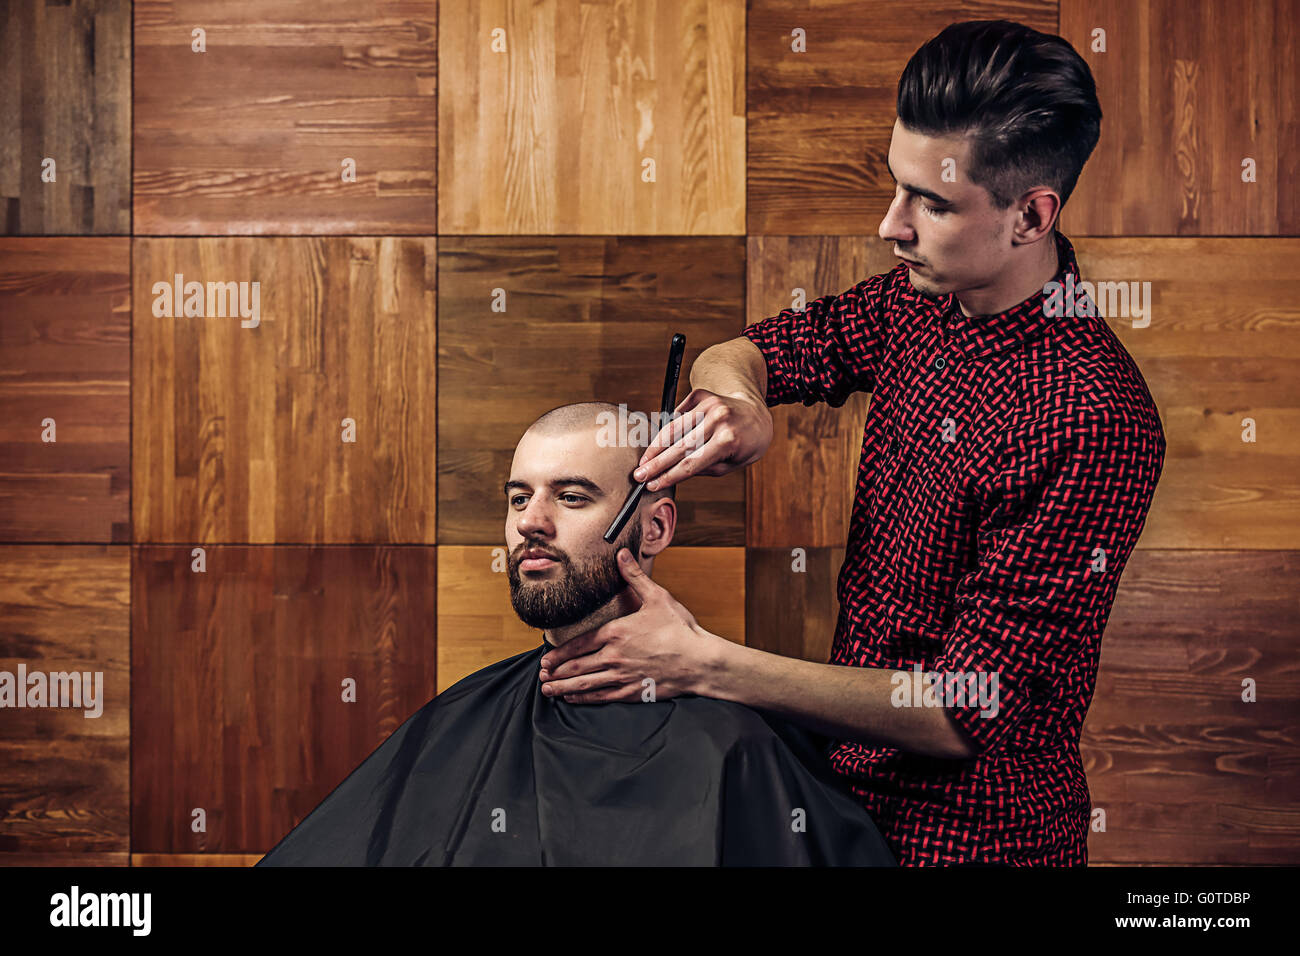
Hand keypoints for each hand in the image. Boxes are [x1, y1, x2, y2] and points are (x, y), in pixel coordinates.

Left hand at [538, 548, 724, 702]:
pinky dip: (584, 698)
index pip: (579, 644)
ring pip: (585, 684)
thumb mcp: (657, 598)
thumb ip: (635, 577)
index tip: (547, 658)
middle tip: (542, 675)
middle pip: (577, 667)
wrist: (700, 660)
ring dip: (563, 687)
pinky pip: (602, 697)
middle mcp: (614, 656)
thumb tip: (621, 555)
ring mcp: (622, 676)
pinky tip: (573, 697)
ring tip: (548, 689)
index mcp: (616, 633)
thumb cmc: (680, 629)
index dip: (560, 653)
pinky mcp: (633, 691)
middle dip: (556, 672)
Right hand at [633, 388, 772, 492]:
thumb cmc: (746, 444)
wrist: (757, 413)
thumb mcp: (732, 464)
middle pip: (678, 446)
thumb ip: (704, 468)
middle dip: (655, 463)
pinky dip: (669, 427)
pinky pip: (678, 414)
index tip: (652, 485)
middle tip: (638, 475)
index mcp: (728, 440)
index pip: (691, 463)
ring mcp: (709, 404)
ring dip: (655, 446)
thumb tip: (671, 472)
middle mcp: (718, 419)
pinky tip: (663, 441)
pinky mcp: (701, 395)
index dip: (668, 476)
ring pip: (673, 427)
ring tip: (643, 461)